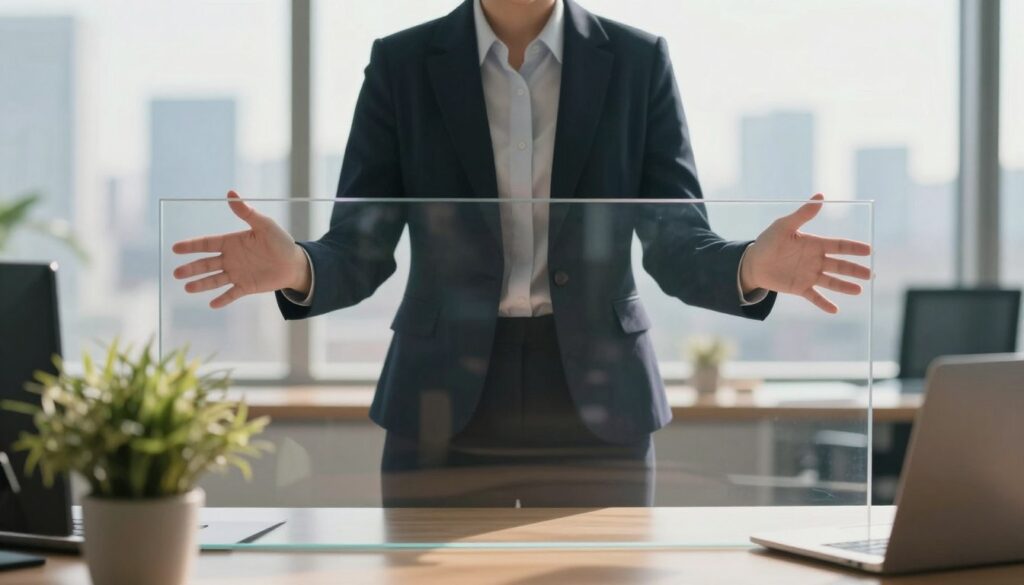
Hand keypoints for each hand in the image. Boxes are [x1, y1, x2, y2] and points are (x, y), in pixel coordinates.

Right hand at [171, 191, 310, 308]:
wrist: (294, 263)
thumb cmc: (280, 242)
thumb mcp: (264, 225)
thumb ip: (247, 213)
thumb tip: (231, 193)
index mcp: (232, 242)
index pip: (207, 244)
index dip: (191, 246)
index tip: (176, 248)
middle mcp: (231, 259)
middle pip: (206, 264)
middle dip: (191, 268)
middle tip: (177, 273)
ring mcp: (237, 273)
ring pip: (215, 280)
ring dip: (201, 284)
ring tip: (188, 288)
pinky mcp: (246, 287)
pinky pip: (232, 294)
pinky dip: (222, 299)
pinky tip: (212, 304)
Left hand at [741, 193, 871, 313]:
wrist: (752, 262)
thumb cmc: (768, 241)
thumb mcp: (784, 226)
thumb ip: (802, 215)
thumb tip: (820, 197)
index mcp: (815, 244)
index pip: (839, 246)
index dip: (853, 248)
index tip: (869, 250)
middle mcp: (816, 260)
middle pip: (840, 265)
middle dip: (855, 270)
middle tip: (871, 274)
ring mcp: (809, 275)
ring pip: (831, 282)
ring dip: (845, 286)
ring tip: (859, 290)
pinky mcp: (800, 288)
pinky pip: (814, 297)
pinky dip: (824, 303)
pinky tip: (835, 310)